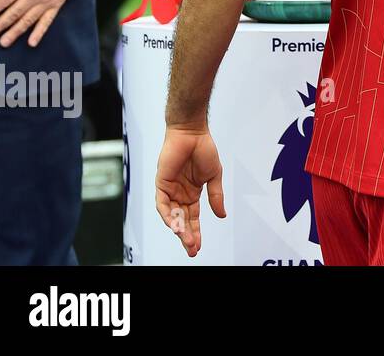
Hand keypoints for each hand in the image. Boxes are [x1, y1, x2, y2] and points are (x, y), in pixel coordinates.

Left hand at [155, 126, 225, 257]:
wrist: (192, 133)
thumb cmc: (204, 150)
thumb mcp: (214, 176)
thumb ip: (216, 196)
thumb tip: (222, 215)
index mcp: (192, 193)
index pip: (193, 218)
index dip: (195, 232)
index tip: (198, 247)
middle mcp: (180, 194)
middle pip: (182, 220)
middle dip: (187, 236)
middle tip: (192, 250)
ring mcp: (170, 190)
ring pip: (172, 216)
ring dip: (179, 228)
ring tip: (186, 240)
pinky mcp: (161, 184)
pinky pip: (162, 204)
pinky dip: (167, 216)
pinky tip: (175, 225)